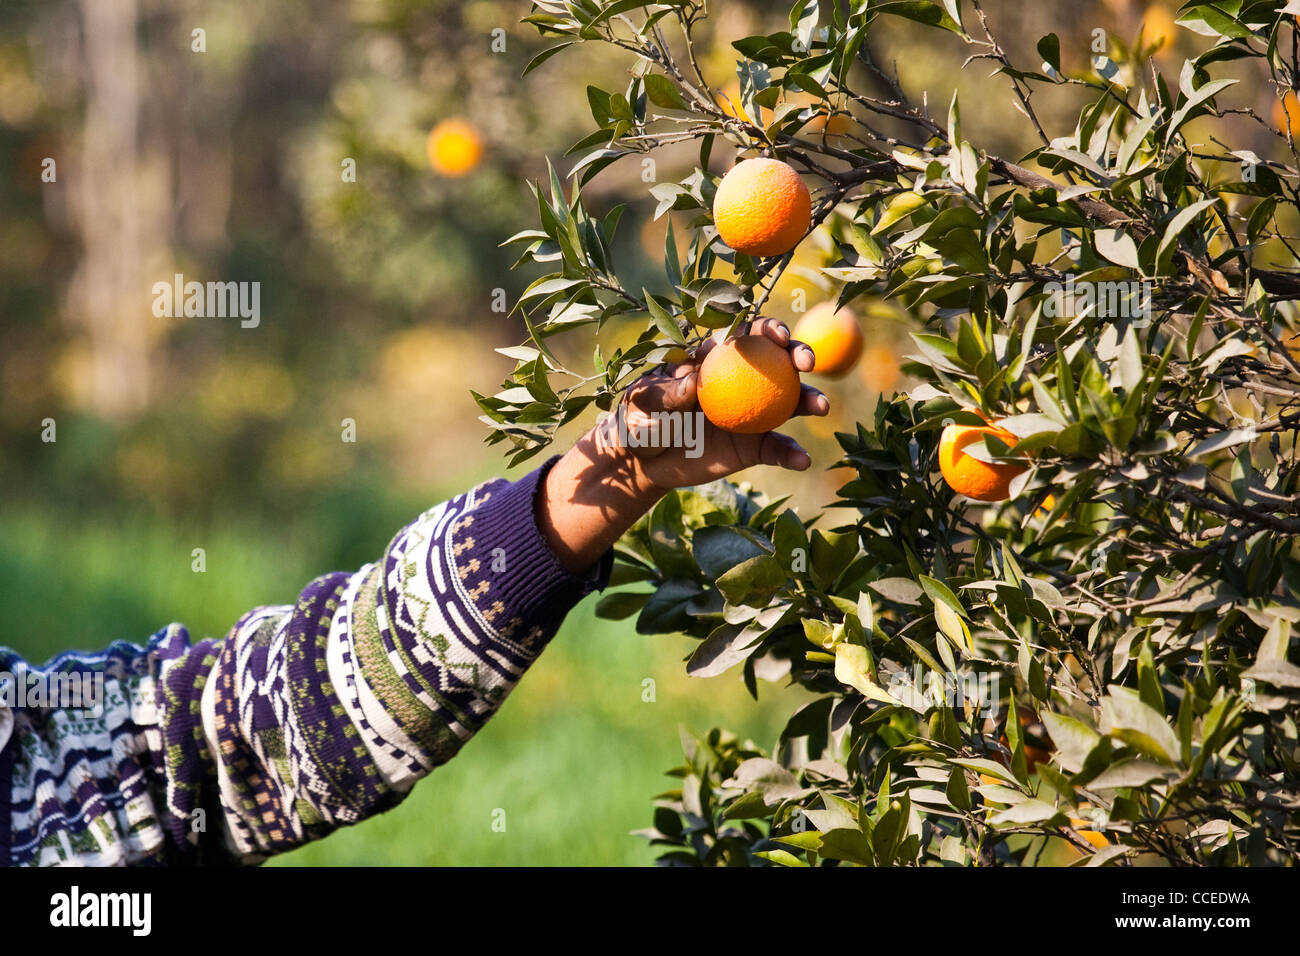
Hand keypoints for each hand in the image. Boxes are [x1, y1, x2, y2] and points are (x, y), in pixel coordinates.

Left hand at [605, 317, 828, 490]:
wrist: (642, 462)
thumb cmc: (638, 420)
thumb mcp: (642, 404)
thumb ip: (666, 392)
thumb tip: (692, 382)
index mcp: (715, 360)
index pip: (746, 336)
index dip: (767, 329)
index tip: (779, 336)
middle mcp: (741, 382)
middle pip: (778, 362)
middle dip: (799, 354)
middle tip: (806, 363)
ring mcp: (751, 414)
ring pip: (788, 403)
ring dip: (809, 401)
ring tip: (820, 407)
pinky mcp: (752, 447)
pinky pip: (777, 448)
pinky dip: (791, 454)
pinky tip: (802, 461)